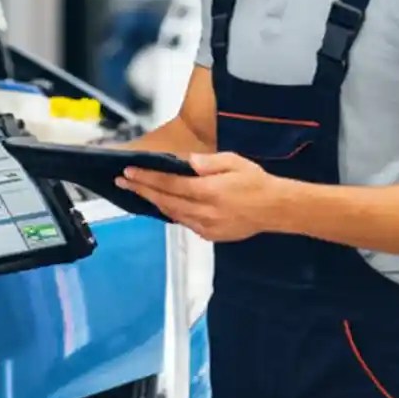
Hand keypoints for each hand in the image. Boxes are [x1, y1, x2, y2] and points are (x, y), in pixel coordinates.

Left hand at [116, 152, 293, 241]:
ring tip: (137, 190)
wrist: (276, 210)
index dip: (147, 178)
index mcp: (209, 191)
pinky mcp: (210, 235)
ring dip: (152, 202)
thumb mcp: (235, 162)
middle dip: (141, 190)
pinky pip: (184, 222)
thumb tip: (187, 161)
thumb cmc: (257, 183)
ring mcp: (206, 226)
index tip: (130, 172)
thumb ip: (209, 162)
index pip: (170, 184)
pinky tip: (162, 203)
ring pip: (171, 214)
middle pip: (164, 201)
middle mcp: (204, 212)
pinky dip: (170, 212)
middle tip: (122, 181)